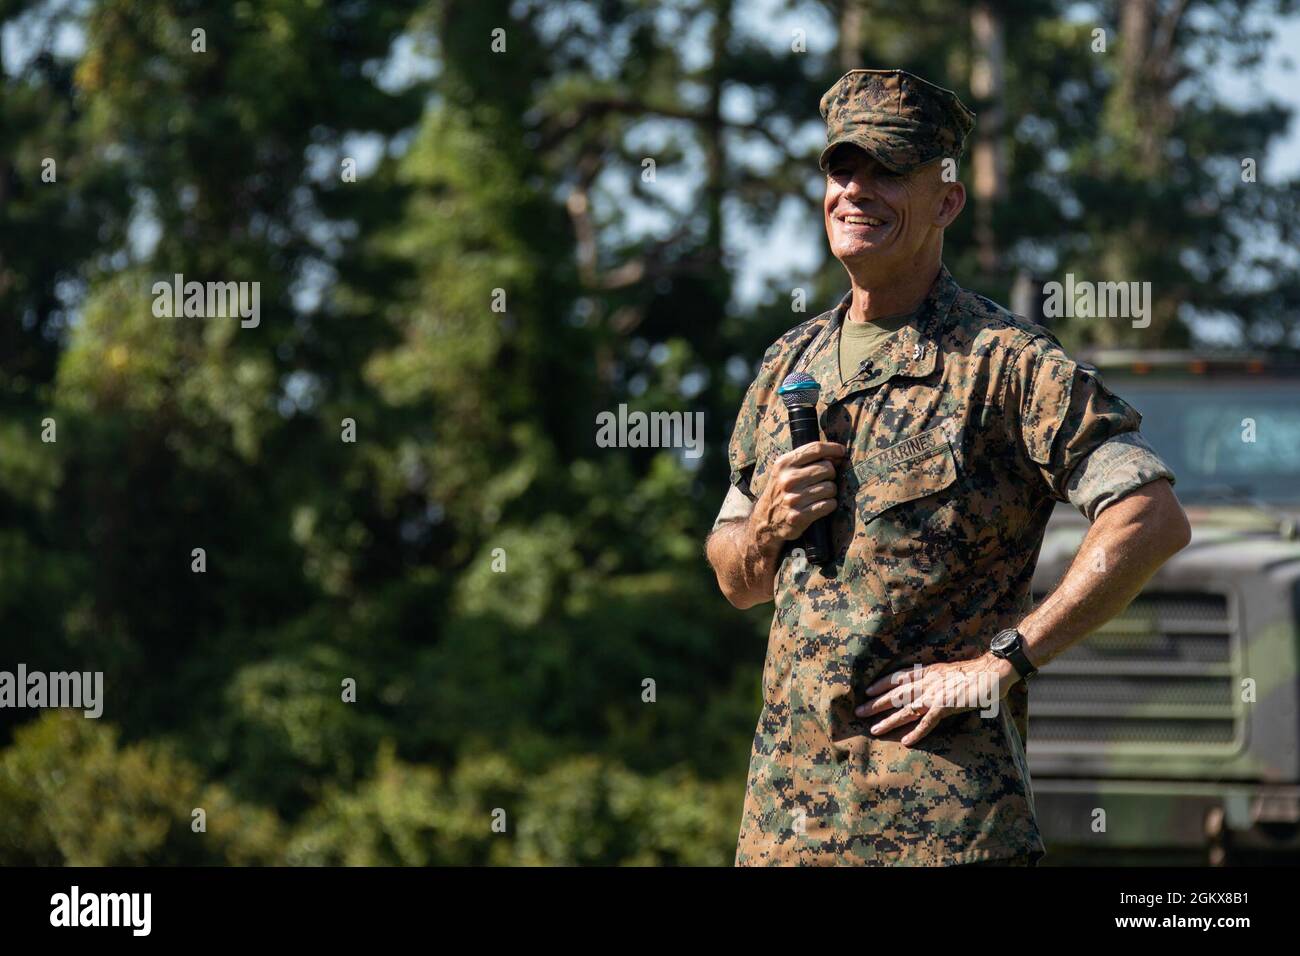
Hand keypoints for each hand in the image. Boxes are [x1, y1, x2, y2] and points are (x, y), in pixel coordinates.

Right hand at [748, 441, 845, 554]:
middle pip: (827, 468)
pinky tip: (820, 505)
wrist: (765, 520)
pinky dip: (829, 505)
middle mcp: (787, 479)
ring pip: (830, 488)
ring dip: (830, 492)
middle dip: (831, 474)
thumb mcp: (784, 470)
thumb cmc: (780, 491)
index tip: (841, 452)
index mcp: (783, 464)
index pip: (816, 449)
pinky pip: (828, 504)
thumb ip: (806, 459)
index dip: (833, 449)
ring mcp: (793, 498)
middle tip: (823, 480)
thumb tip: (837, 454)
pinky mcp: (800, 516)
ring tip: (819, 495)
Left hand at [856, 654, 1018, 746]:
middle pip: (895, 694)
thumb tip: (927, 687)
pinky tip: (906, 741)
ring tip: (874, 730)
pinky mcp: (947, 705)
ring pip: (905, 709)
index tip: (866, 691)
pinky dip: (916, 732)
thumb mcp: (949, 672)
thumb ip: (936, 679)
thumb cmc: (975, 673)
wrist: (994, 671)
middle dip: (876, 703)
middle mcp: (928, 681)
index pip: (898, 677)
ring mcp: (936, 693)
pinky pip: (928, 721)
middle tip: (859, 712)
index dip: (881, 684)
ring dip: (889, 720)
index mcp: (928, 671)